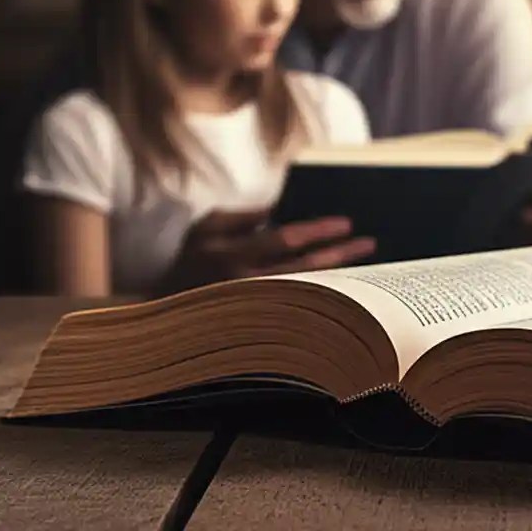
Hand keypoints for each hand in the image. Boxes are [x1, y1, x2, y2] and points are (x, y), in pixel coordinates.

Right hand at [160, 209, 375, 292]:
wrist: (162, 310)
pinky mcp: (258, 324)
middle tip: (369, 244)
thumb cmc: (187, 261)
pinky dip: (323, 296)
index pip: (285, 239)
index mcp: (230, 254)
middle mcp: (244, 284)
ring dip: (338, 278)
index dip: (318, 231)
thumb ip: (239, 216)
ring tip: (366, 265)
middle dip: (340, 255)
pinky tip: (345, 287)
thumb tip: (277, 206)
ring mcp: (252, 308)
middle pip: (304, 269)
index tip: (346, 223)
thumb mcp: (205, 229)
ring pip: (307, 292)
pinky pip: (300, 308)